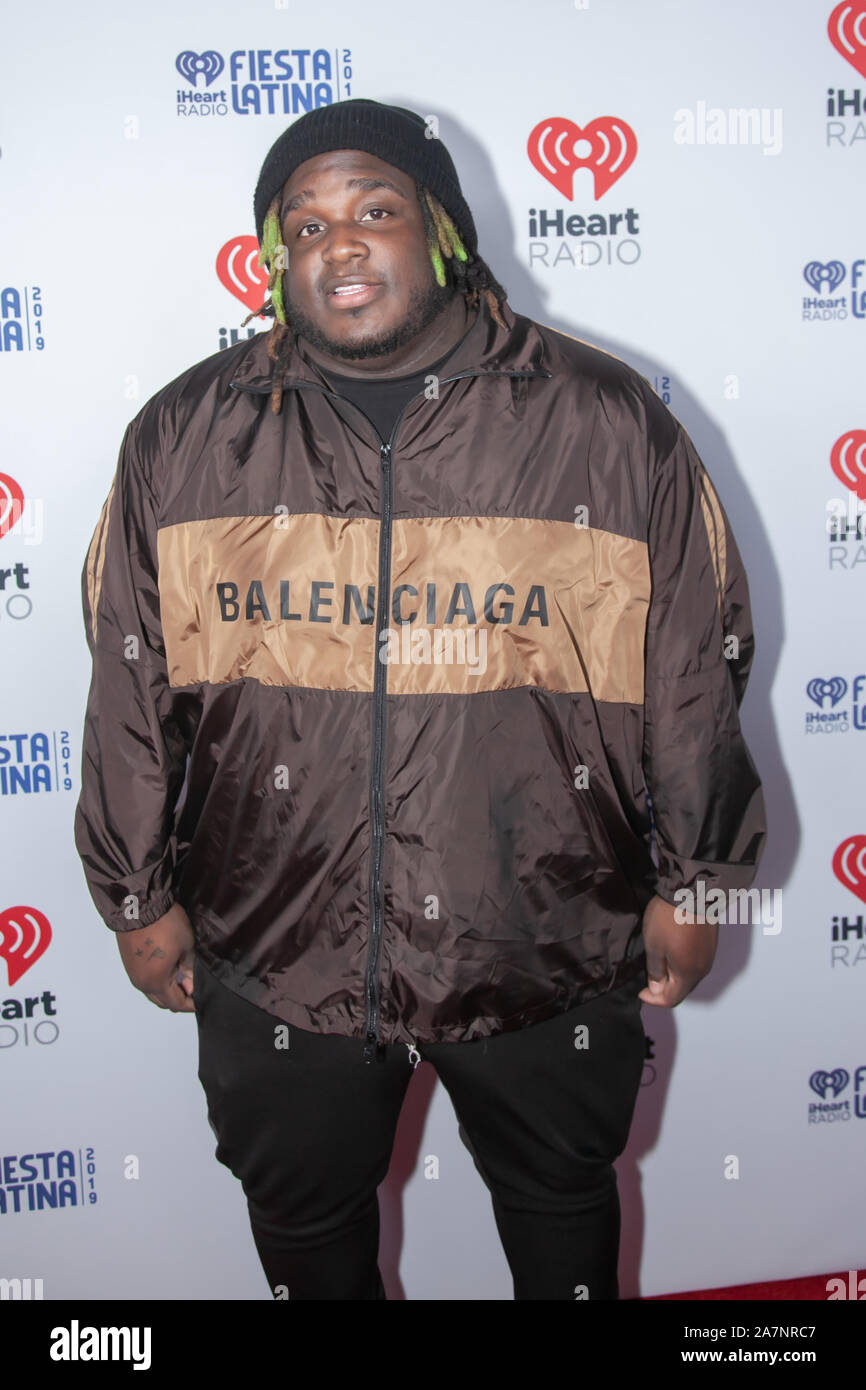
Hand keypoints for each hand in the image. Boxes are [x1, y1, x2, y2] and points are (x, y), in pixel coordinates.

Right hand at [115, 902, 194, 1012]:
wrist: (138, 906)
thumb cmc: (163, 924)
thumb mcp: (186, 946)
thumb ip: (190, 968)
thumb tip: (192, 981)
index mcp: (156, 982)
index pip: (176, 1003)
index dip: (191, 1004)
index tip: (202, 999)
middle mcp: (141, 982)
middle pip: (162, 1001)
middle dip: (179, 998)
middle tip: (194, 988)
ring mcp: (133, 972)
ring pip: (152, 991)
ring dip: (167, 989)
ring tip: (184, 976)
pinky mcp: (129, 962)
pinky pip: (145, 979)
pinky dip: (158, 979)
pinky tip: (170, 968)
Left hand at [638, 893, 717, 1007]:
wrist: (693, 891)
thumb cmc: (670, 918)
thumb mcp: (653, 946)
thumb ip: (655, 971)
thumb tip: (657, 988)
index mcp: (688, 974)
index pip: (671, 999)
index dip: (653, 999)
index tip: (641, 990)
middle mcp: (702, 968)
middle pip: (682, 989)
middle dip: (664, 988)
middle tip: (647, 977)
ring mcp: (708, 955)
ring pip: (689, 976)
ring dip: (673, 975)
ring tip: (657, 962)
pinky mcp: (710, 943)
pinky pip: (695, 962)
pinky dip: (681, 964)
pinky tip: (670, 951)